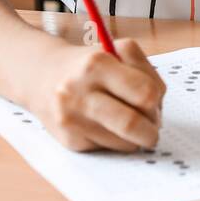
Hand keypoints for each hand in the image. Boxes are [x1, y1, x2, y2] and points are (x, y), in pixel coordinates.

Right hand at [28, 39, 166, 151]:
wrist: (41, 76)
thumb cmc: (88, 65)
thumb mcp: (116, 52)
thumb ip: (144, 73)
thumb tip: (157, 109)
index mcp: (97, 64)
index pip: (144, 93)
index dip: (157, 102)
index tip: (156, 104)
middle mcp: (79, 92)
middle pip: (132, 124)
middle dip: (151, 131)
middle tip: (153, 129)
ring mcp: (71, 118)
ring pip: (123, 142)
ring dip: (135, 138)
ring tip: (128, 122)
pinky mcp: (68, 140)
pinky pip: (107, 148)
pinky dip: (116, 141)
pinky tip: (106, 125)